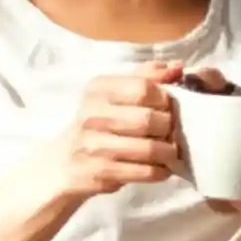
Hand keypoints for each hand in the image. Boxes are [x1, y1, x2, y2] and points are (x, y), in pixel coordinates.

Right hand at [43, 61, 183, 198]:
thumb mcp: (113, 95)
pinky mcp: (100, 173)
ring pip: (149, 148)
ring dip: (168, 152)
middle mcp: (92, 115)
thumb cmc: (97, 126)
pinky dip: (160, 171)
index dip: (165, 99)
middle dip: (170, 128)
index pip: (143, 88)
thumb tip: (178, 67)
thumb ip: (145, 78)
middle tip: (174, 134)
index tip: (170, 108)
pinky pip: (143, 172)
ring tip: (171, 152)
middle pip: (149, 119)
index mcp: (97, 90)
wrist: (62, 165)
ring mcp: (94, 146)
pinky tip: (162, 169)